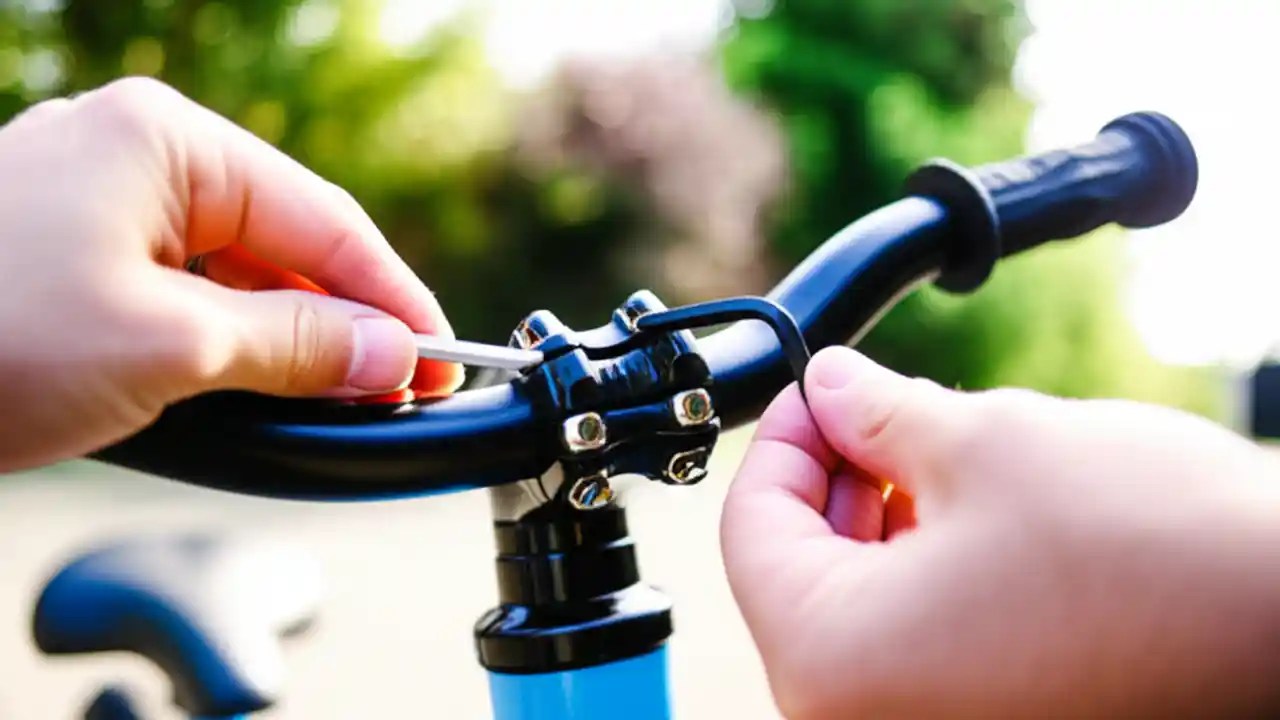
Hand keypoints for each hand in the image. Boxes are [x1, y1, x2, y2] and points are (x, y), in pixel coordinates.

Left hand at [0, 77, 461, 471]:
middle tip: (396, 389)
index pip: (322, 217)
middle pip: (283, 240)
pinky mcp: (73, 255)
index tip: (441, 359)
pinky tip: (260, 386)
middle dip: (344, 319)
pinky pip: (184, 290)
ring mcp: (98, 204)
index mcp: (164, 141)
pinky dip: (230, 341)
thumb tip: (390, 353)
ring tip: (336, 397)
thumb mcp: (171, 348)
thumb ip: (299, 343)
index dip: (393, 296)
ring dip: (288, 336)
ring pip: (236, 270)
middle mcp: (135, 156)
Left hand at [722, 346, 1279, 718]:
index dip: (784, 440)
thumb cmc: (1147, 545)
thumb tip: (830, 386)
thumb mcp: (982, 442)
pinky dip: (925, 578)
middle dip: (838, 479)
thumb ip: (875, 413)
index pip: (752, 533)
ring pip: (861, 610)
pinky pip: (917, 649)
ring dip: (883, 523)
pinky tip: (973, 518)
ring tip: (938, 457)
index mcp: (833, 663)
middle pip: (802, 574)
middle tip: (880, 412)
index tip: (819, 390)